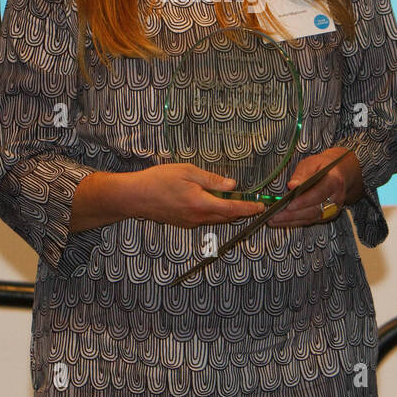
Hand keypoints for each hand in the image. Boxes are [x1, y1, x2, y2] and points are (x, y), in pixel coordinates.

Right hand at [118, 164, 264, 227]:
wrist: (135, 197)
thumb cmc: (158, 180)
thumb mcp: (187, 172)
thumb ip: (212, 180)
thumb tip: (233, 184)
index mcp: (201, 204)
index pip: (233, 208)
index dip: (249, 208)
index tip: (261, 206)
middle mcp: (198, 218)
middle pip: (228, 217)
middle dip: (242, 211)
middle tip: (253, 202)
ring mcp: (191, 223)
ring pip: (217, 220)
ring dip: (228, 212)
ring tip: (235, 200)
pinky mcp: (184, 224)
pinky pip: (205, 220)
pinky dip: (215, 213)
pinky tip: (212, 202)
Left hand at [269, 147, 359, 228]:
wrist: (338, 173)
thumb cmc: (322, 166)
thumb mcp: (311, 163)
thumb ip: (302, 174)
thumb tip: (292, 186)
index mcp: (334, 181)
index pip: (318, 194)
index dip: (303, 201)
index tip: (287, 205)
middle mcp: (336, 198)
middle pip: (313, 210)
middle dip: (292, 214)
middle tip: (274, 216)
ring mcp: (332, 209)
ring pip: (311, 218)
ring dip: (291, 221)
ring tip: (273, 221)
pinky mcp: (326, 216)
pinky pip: (310, 220)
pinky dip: (295, 222)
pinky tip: (282, 221)